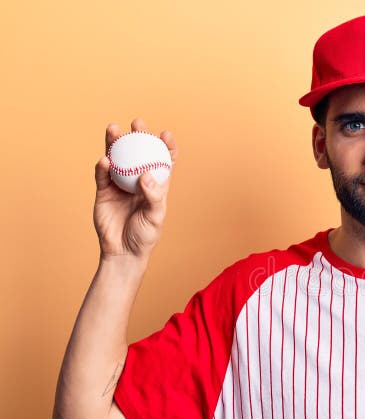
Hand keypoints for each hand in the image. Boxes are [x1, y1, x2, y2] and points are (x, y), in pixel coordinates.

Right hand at [93, 118, 176, 258]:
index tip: (165, 134)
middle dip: (139, 136)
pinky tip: (104, 159)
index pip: (164, 161)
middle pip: (139, 153)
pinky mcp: (103, 191)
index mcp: (157, 185)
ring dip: (115, 143)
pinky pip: (102, 175)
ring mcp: (120, 184)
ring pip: (118, 159)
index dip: (166, 146)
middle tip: (137, 123)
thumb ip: (153, 196)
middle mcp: (138, 181)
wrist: (123, 252)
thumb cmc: (145, 235)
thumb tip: (145, 175)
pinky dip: (103, 166)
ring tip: (114, 128)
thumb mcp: (155, 217)